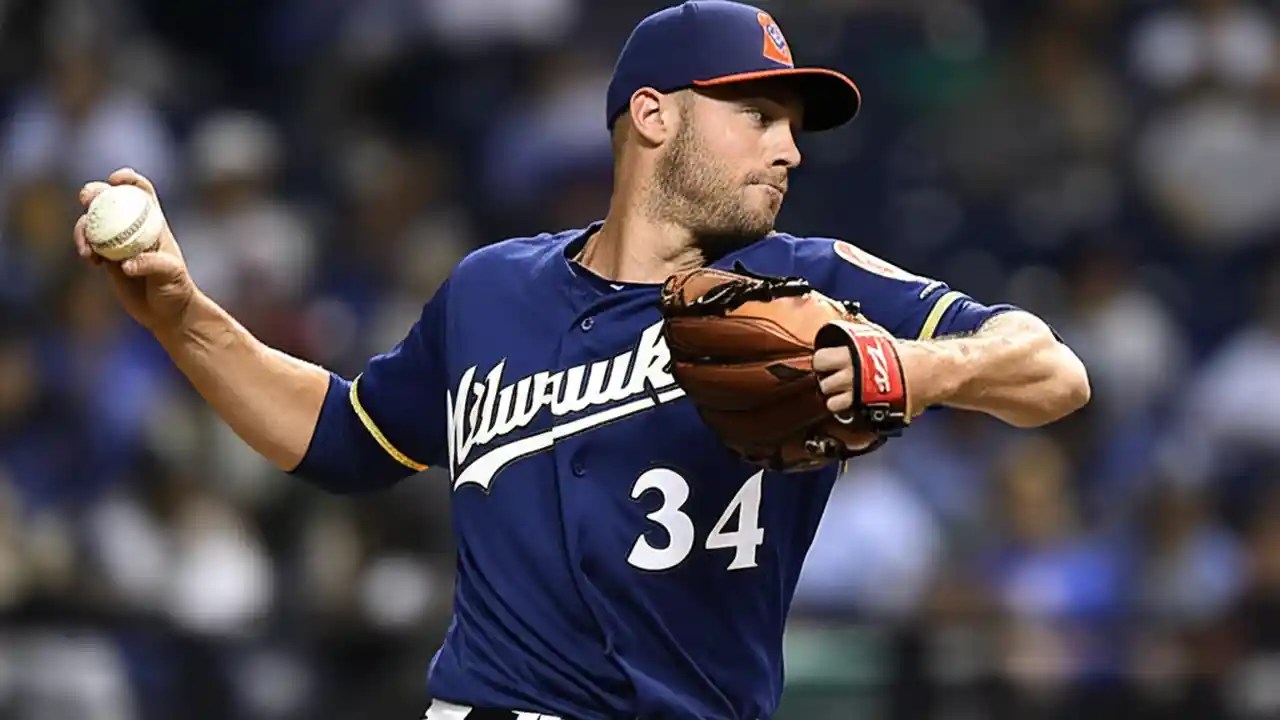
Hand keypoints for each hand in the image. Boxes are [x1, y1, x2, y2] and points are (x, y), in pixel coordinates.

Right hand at [74, 168, 196, 334]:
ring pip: (93, 222)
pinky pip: (89, 244)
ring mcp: (118, 242)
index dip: (128, 179)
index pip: (141, 192)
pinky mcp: (107, 259)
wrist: (168, 314)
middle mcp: (134, 228)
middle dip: (94, 193)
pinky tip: (91, 261)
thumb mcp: (171, 275)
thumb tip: (125, 264)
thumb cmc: (177, 290)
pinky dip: (84, 246)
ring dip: (83, 227)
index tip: (115, 180)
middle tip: (86, 199)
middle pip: (109, 200)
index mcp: (153, 223)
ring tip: (88, 250)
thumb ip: (151, 265)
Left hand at [816, 340, 932, 419]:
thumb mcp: (876, 338)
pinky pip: (843, 411)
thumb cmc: (903, 356)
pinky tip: (852, 403)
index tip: (827, 364)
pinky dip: (844, 408)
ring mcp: (856, 392)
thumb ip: (855, 339)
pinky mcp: (864, 407)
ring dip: (835, 397)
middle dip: (827, 380)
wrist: (925, 373)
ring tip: (846, 393)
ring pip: (830, 399)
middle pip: (823, 381)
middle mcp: (851, 373)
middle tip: (836, 379)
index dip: (822, 362)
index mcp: (851, 352)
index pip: (820, 358)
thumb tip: (840, 330)